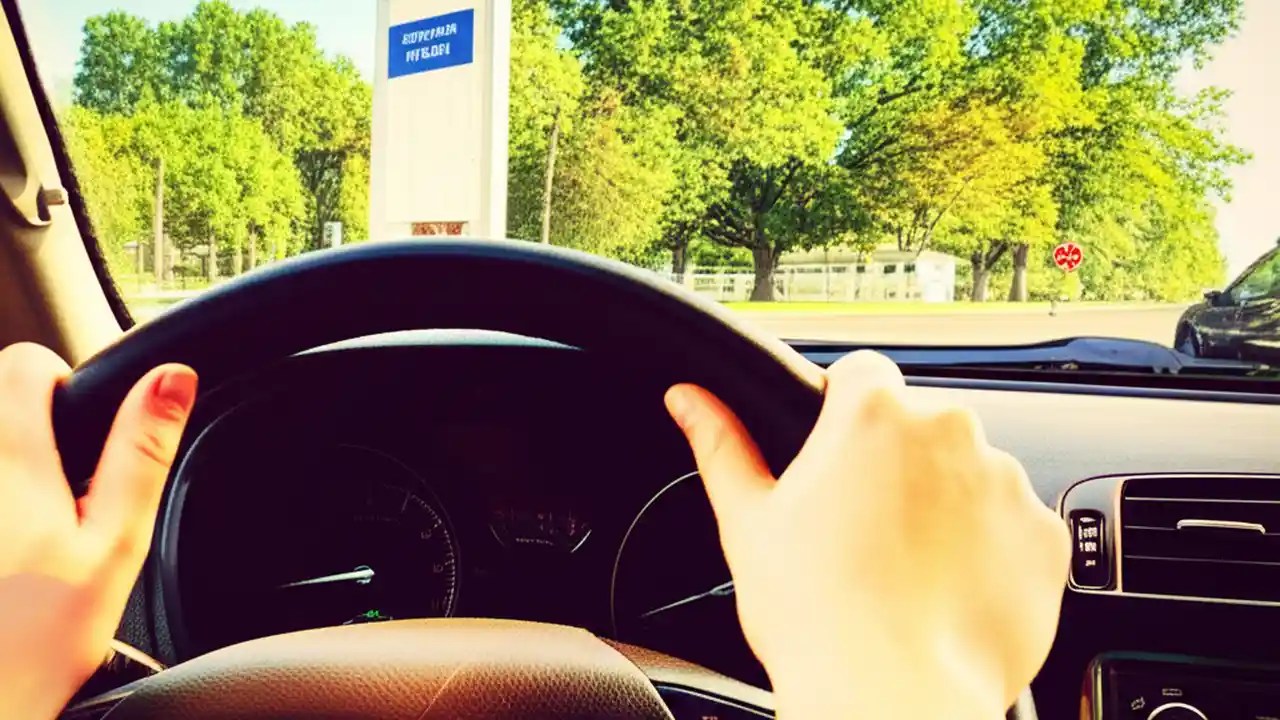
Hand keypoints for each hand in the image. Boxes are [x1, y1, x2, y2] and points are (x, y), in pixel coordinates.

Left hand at [0, 343, 196, 719]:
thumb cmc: (35, 641)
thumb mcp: (114, 546)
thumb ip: (141, 454)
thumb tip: (173, 379)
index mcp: (10, 458)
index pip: (26, 362)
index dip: (66, 384)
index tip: (88, 437)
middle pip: (0, 401)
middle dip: (39, 433)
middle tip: (69, 501)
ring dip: (15, 474)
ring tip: (31, 538)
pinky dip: (5, 506)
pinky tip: (9, 560)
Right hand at [665, 350, 1069, 718]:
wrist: (891, 698)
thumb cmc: (814, 614)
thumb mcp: (748, 522)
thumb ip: (721, 445)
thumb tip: (688, 399)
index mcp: (873, 415)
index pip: (863, 374)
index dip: (843, 412)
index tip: (836, 457)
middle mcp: (950, 434)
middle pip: (920, 426)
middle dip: (896, 464)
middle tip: (861, 529)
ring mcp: (1006, 484)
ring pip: (970, 475)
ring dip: (945, 505)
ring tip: (906, 569)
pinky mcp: (1044, 538)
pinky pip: (1014, 526)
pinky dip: (989, 549)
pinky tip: (946, 590)